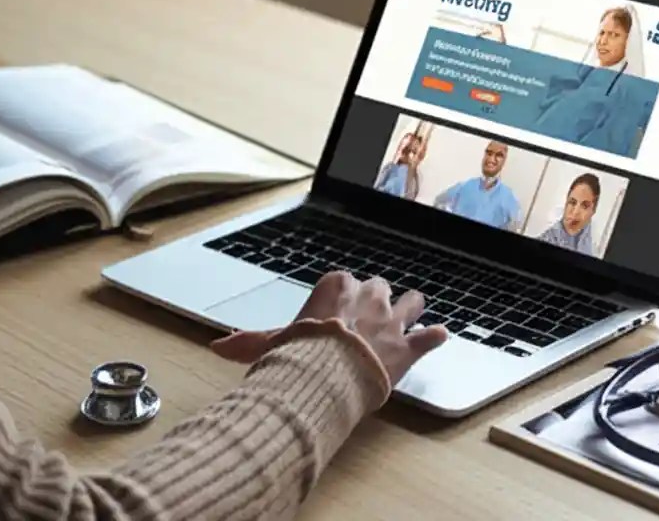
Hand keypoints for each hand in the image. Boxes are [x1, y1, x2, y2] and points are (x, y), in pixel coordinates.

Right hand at [211, 272, 448, 383]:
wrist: (327, 374)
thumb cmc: (298, 354)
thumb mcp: (270, 344)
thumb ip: (248, 342)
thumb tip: (218, 346)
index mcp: (336, 288)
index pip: (342, 283)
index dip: (341, 297)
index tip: (336, 310)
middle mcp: (368, 297)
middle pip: (378, 288)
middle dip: (377, 299)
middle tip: (373, 312)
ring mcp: (392, 321)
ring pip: (411, 302)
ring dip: (412, 307)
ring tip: (415, 309)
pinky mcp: (409, 346)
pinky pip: (430, 336)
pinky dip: (434, 337)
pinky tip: (439, 336)